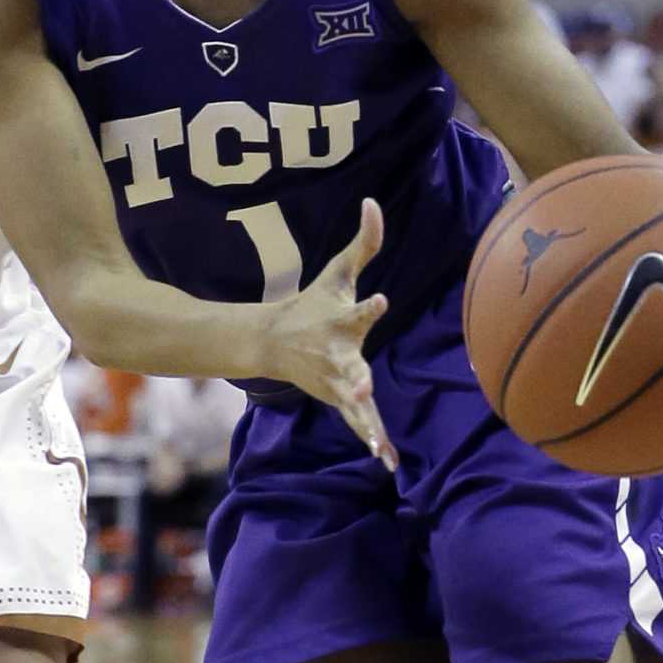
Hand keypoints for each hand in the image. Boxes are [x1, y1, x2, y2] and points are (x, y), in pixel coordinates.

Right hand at [255, 197, 395, 468]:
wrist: (274, 343)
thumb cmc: (313, 304)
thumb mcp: (337, 271)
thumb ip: (363, 241)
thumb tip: (374, 200)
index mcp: (340, 322)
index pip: (357, 311)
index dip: (369, 306)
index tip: (380, 299)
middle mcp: (338, 356)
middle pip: (350, 370)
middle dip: (355, 382)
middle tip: (361, 390)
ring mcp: (337, 382)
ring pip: (354, 405)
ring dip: (364, 424)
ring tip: (378, 446)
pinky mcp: (341, 400)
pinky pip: (360, 423)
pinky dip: (372, 441)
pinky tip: (389, 462)